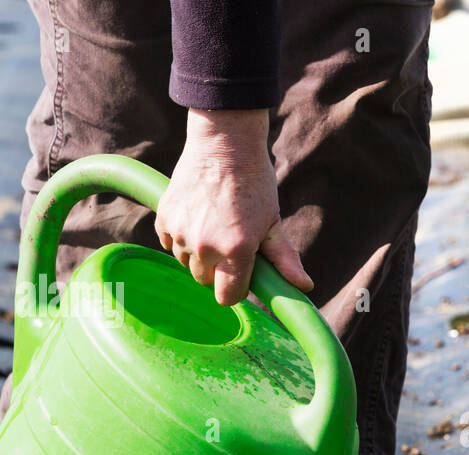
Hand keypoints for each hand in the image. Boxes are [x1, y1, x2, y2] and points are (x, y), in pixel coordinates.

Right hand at [155, 108, 312, 305]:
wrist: (224, 144)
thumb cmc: (254, 184)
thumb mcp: (272, 223)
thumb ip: (284, 259)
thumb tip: (305, 287)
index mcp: (235, 252)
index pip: (227, 297)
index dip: (236, 289)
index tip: (242, 274)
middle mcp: (205, 247)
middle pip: (205, 281)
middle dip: (218, 270)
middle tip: (230, 242)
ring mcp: (181, 233)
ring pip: (187, 263)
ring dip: (199, 253)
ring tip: (214, 224)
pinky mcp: (164, 219)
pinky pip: (170, 243)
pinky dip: (181, 237)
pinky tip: (197, 216)